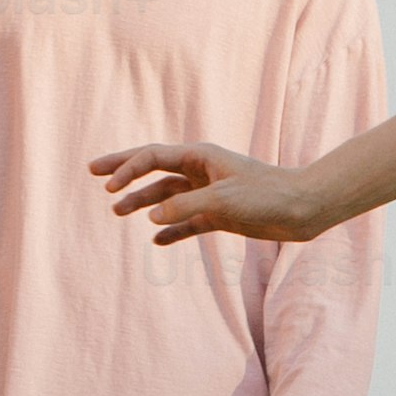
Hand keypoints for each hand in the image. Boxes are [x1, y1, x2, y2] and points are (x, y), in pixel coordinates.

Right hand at [95, 140, 328, 245]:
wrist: (303, 209)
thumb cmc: (266, 196)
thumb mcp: (221, 201)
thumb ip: (183, 207)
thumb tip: (150, 216)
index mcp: (199, 157)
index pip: (153, 157)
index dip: (127, 168)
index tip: (108, 186)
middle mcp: (200, 172)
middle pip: (153, 169)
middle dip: (124, 171)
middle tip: (93, 172)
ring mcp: (208, 194)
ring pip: (166, 197)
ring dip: (142, 202)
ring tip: (117, 212)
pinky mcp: (220, 216)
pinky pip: (186, 222)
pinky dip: (171, 229)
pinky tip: (156, 239)